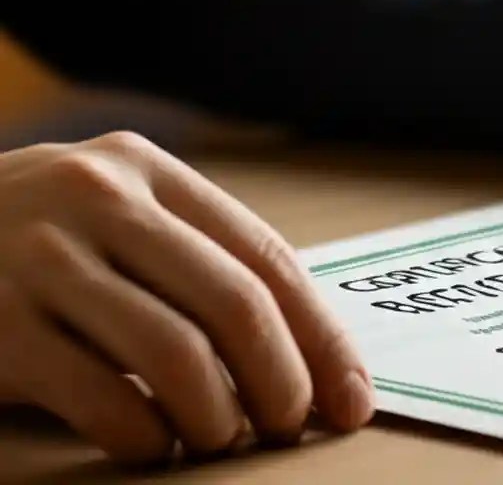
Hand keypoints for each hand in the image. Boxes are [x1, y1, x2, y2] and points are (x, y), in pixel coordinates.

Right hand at [0, 132, 372, 463]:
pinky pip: (101, 397)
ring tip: (221, 441)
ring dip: (218, 418)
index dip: (321, 337)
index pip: (266, 258)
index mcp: (146, 169)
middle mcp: (95, 196)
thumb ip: (198, 263)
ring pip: (175, 353)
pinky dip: (145, 435)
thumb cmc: (38, 249)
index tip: (351, 399)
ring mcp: (38, 256)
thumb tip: (312, 358)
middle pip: (235, 303)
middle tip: (293, 428)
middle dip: (284, 382)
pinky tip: (153, 446)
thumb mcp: (117, 222)